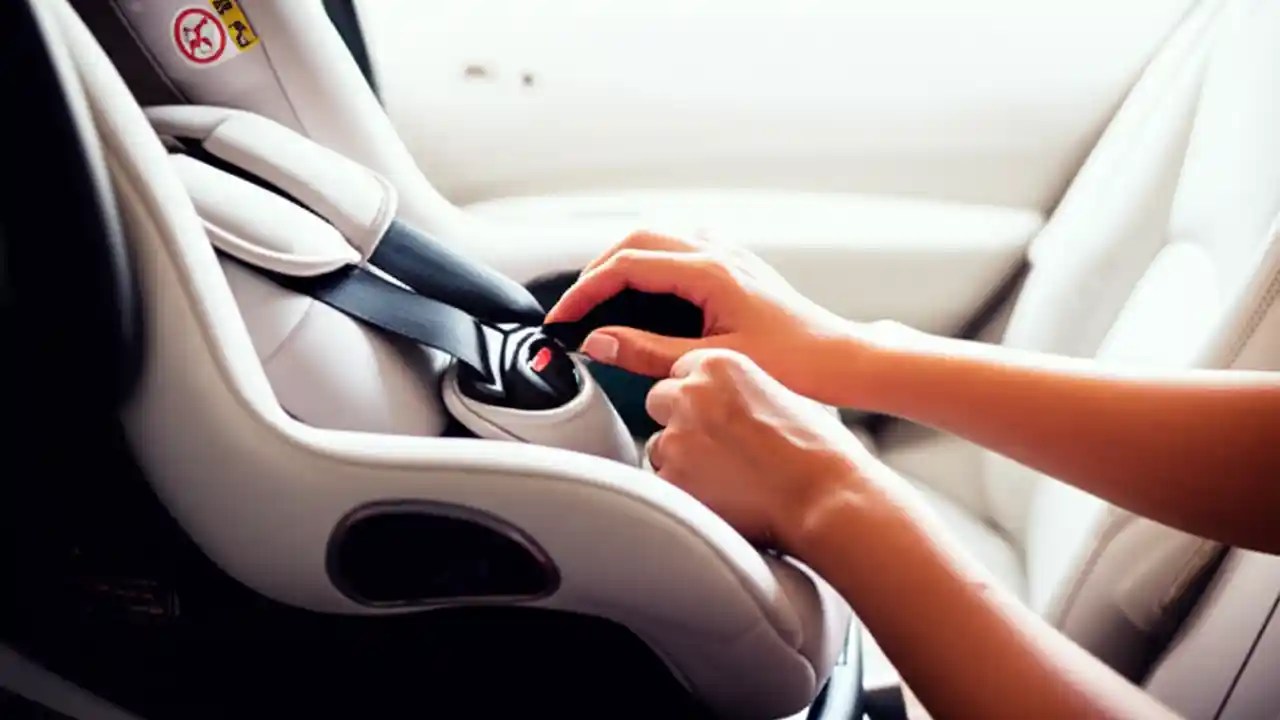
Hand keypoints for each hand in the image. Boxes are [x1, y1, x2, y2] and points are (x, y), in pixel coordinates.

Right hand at [545, 231, 869, 402]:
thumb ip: (649, 352)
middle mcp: (719, 253)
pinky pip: (681, 248)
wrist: (844, 359)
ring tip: (601, 298)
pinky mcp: (737, 268)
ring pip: (658, 239)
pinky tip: (648, 292)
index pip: (626, 266)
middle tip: (575, 307)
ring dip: (623, 262)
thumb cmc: (796, 364)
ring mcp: (730, 255)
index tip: (563, 319)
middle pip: (636, 240)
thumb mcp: (712, 363)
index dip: (585, 293)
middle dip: (596, 271)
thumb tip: (599, 342)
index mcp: (709, 272)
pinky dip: (652, 263)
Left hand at [644, 348, 876, 553]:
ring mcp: (677, 437)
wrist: (825, 495)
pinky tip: (719, 495)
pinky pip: (662, 482)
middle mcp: (691, 393)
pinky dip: (684, 490)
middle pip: (659, 400)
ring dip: (679, 459)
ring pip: (658, 445)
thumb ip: (737, 389)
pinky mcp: (673, 478)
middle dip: (679, 421)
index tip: (715, 414)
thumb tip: (719, 402)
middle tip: (714, 446)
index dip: (698, 395)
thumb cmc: (816, 447)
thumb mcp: (777, 392)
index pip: (681, 370)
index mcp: (719, 363)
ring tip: (723, 476)